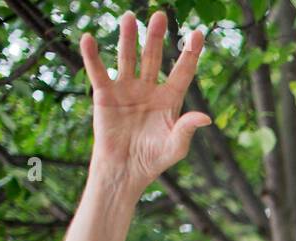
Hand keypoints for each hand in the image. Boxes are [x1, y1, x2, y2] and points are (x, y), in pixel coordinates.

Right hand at [80, 10, 210, 192]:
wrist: (126, 170)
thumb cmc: (154, 160)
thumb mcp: (176, 147)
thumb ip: (187, 129)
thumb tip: (206, 117)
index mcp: (170, 99)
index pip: (183, 71)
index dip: (190, 53)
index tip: (198, 33)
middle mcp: (149, 89)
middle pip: (153, 58)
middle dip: (156, 37)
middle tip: (159, 15)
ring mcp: (127, 89)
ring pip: (128, 58)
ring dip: (128, 38)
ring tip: (128, 17)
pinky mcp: (105, 95)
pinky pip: (98, 71)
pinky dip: (93, 56)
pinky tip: (89, 39)